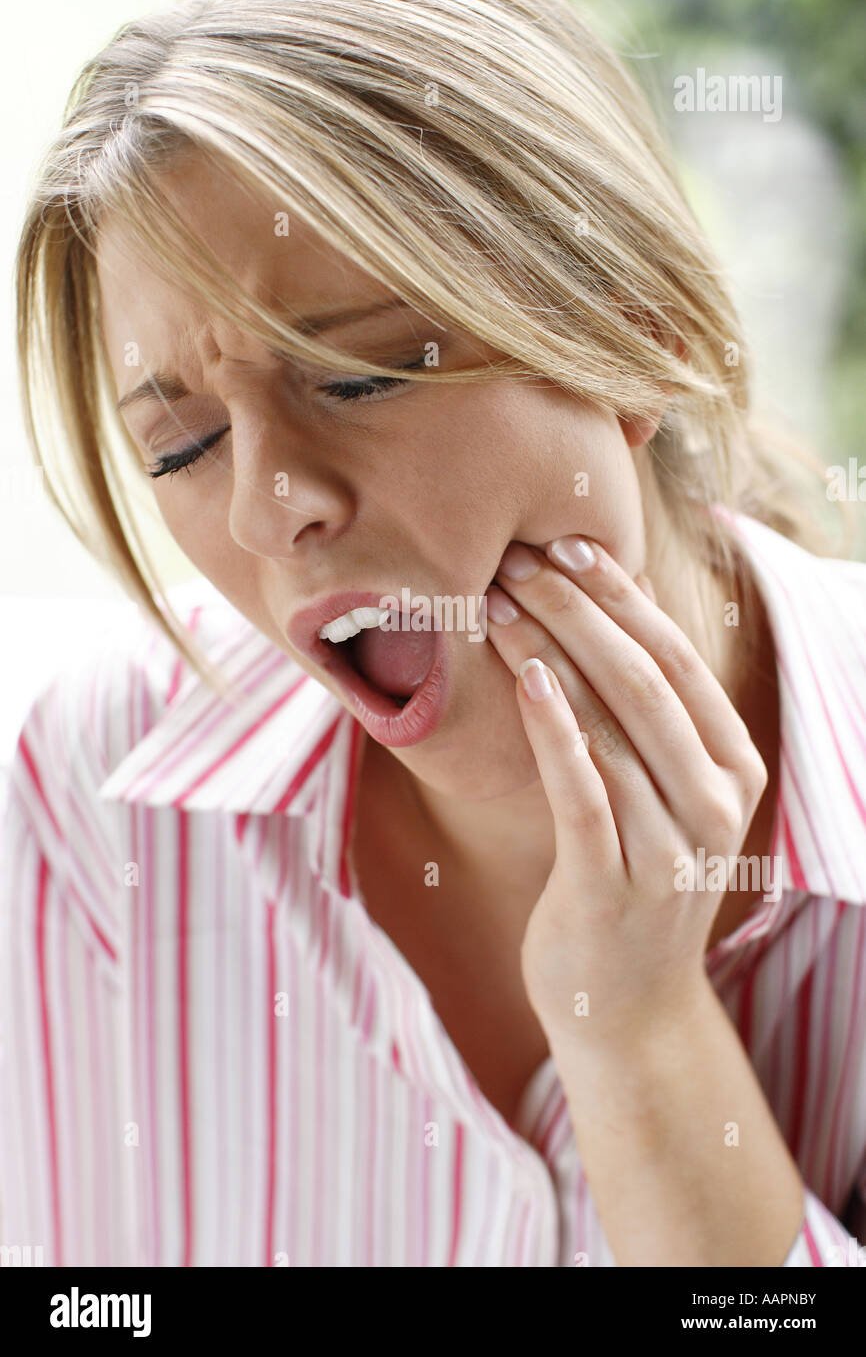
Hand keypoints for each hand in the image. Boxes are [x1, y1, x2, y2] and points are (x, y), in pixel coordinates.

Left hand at [484, 535, 767, 1052]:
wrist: (625, 1005)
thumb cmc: (632, 877)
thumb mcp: (660, 793)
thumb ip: (644, 715)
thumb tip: (606, 604)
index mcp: (733, 767)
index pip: (677, 658)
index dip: (619, 595)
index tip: (563, 542)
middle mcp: (716, 803)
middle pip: (643, 679)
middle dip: (574, 608)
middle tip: (513, 558)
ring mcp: (671, 849)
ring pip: (609, 726)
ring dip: (547, 651)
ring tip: (494, 601)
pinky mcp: (613, 887)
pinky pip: (583, 793)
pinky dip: (555, 730)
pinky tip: (523, 677)